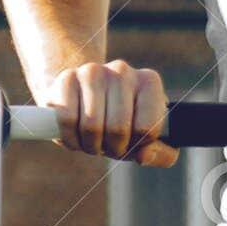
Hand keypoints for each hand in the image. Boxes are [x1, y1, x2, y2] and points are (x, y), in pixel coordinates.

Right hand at [38, 60, 179, 164]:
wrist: (82, 97)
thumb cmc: (120, 122)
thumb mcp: (145, 138)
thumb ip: (160, 154)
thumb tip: (144, 155)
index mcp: (149, 82)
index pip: (147, 128)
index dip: (137, 145)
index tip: (131, 141)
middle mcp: (123, 70)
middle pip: (118, 129)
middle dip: (112, 148)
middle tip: (109, 145)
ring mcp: (93, 71)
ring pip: (91, 126)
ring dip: (90, 145)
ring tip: (93, 140)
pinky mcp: (66, 78)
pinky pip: (67, 119)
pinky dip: (69, 138)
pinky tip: (75, 135)